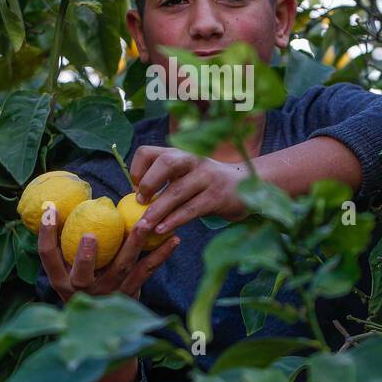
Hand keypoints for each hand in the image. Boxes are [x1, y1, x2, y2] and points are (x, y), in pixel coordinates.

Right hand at [38, 211, 179, 303]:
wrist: (102, 326)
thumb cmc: (83, 282)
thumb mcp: (67, 270)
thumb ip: (65, 243)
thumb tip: (62, 203)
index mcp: (62, 280)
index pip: (49, 257)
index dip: (47, 234)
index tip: (51, 208)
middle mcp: (82, 290)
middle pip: (81, 274)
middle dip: (85, 256)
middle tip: (91, 235)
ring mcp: (108, 293)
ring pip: (121, 267)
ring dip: (134, 243)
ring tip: (144, 223)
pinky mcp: (130, 294)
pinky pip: (146, 271)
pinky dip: (160, 255)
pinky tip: (174, 240)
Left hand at [129, 146, 250, 234]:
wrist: (246, 186)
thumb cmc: (206, 183)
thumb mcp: (186, 173)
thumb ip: (165, 179)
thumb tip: (135, 199)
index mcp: (179, 153)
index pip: (148, 152)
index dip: (137, 169)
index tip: (136, 189)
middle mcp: (193, 160)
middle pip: (166, 162)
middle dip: (149, 183)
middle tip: (139, 202)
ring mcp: (207, 177)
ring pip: (177, 191)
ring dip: (157, 210)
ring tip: (144, 225)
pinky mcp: (217, 196)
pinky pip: (191, 209)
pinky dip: (174, 220)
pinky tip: (162, 230)